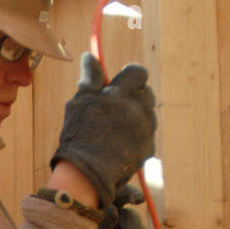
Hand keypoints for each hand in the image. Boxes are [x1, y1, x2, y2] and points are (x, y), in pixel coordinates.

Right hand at [51, 53, 156, 210]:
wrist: (88, 172)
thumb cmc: (81, 133)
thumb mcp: (81, 101)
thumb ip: (90, 77)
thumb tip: (89, 56)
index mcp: (125, 92)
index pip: (138, 72)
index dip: (128, 75)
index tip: (117, 82)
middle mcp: (141, 109)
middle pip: (147, 92)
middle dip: (134, 95)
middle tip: (115, 105)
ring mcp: (147, 130)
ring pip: (148, 114)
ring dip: (135, 115)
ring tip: (115, 127)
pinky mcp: (149, 149)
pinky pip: (147, 134)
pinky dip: (136, 135)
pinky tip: (120, 143)